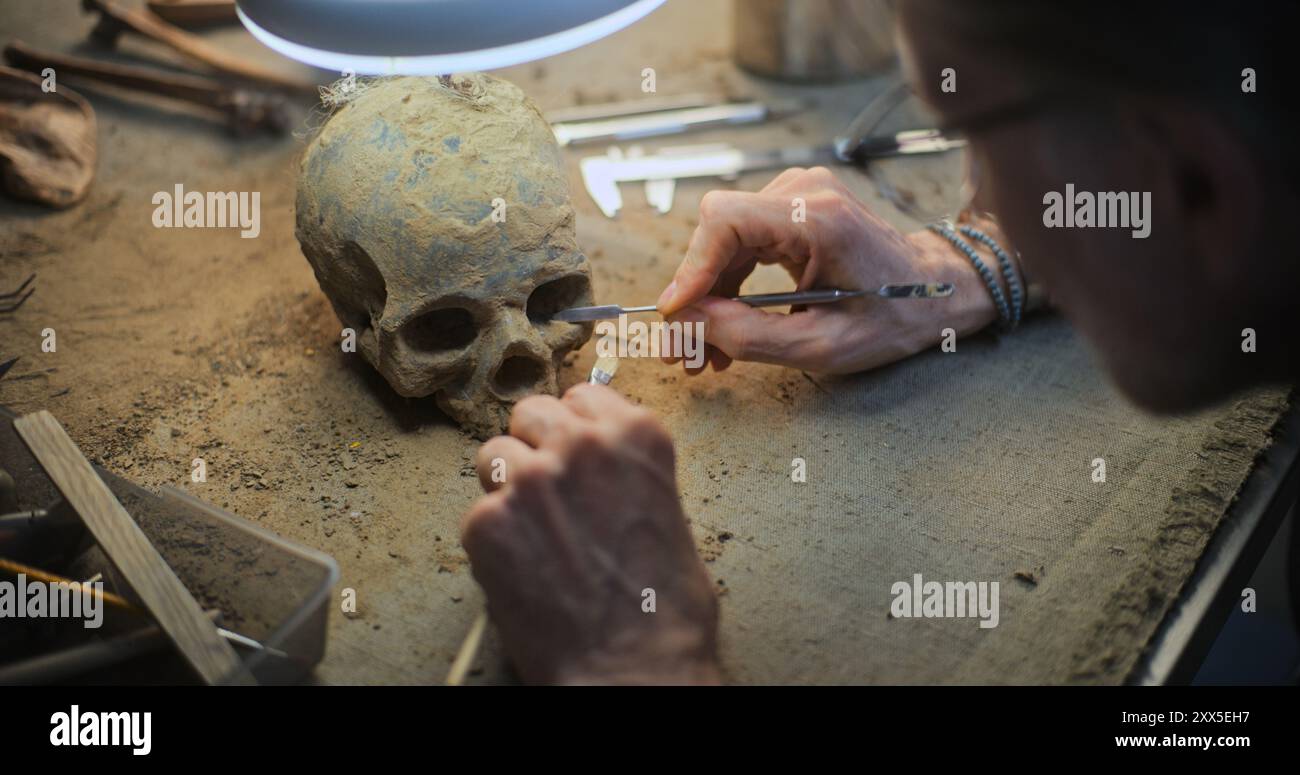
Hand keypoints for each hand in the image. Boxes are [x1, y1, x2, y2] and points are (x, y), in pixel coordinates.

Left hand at [461, 383, 719, 684]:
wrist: (631, 667)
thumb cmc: (664, 608)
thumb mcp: (670, 512)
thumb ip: (631, 471)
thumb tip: (606, 469)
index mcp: (636, 435)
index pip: (582, 393)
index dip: (575, 426)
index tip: (575, 450)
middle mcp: (581, 445)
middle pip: (531, 411)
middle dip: (536, 445)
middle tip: (549, 490)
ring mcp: (529, 481)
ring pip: (494, 453)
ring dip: (507, 485)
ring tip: (534, 532)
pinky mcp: (488, 522)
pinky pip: (478, 511)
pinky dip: (494, 538)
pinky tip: (523, 568)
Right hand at [657, 166, 1000, 373]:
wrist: (935, 290)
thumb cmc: (893, 317)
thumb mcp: (822, 344)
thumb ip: (750, 336)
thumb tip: (688, 325)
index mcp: (817, 218)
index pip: (725, 221)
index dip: (691, 268)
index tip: (675, 315)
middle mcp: (802, 193)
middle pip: (717, 233)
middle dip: (695, 294)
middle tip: (682, 352)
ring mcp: (796, 194)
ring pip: (723, 242)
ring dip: (709, 296)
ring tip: (704, 353)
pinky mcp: (791, 208)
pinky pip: (741, 242)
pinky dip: (729, 285)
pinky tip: (726, 327)